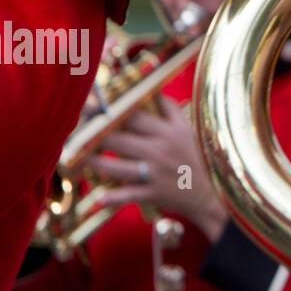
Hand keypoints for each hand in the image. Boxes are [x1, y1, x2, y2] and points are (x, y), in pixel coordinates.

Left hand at [87, 95, 227, 241]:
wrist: (215, 193)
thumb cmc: (200, 158)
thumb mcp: (189, 130)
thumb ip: (170, 111)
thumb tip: (153, 92)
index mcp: (169, 131)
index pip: (134, 116)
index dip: (111, 111)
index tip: (92, 108)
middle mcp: (160, 149)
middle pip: (119, 139)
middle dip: (94, 136)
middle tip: (75, 132)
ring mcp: (155, 173)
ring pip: (116, 167)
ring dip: (94, 164)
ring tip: (77, 160)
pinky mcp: (154, 193)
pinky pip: (128, 196)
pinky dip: (113, 198)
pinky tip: (99, 199)